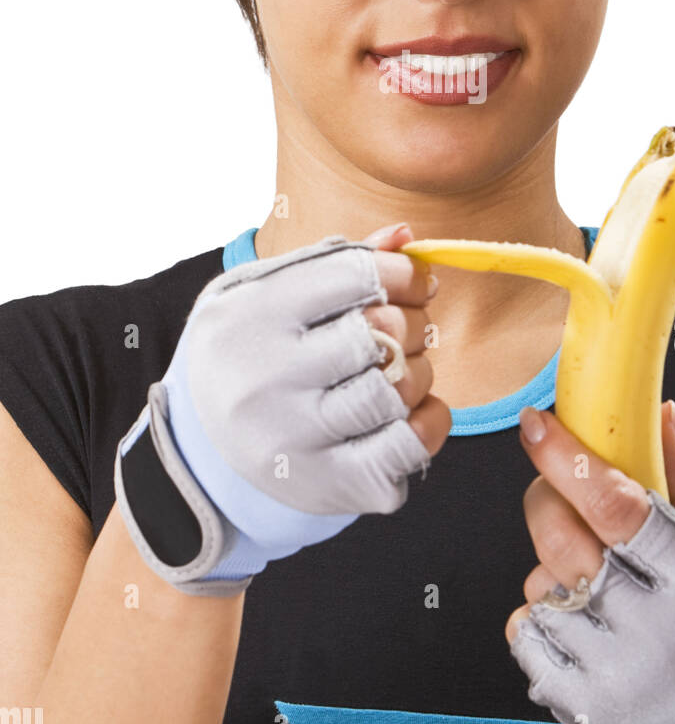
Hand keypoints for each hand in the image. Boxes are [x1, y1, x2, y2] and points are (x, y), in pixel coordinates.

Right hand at [114, 223, 449, 595]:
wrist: (197, 458)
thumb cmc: (246, 356)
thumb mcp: (263, 294)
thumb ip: (334, 261)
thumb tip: (405, 238)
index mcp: (251, 316)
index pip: (356, 275)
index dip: (400, 272)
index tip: (406, 282)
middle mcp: (267, 379)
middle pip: (384, 331)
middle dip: (411, 322)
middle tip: (402, 328)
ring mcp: (296, 439)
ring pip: (399, 390)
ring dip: (416, 373)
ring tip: (394, 371)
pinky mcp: (327, 485)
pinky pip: (410, 448)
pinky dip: (428, 422)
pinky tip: (408, 411)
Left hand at [505, 401, 674, 723]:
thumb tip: (658, 418)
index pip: (612, 504)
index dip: (565, 457)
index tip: (537, 426)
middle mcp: (651, 630)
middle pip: (559, 538)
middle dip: (548, 498)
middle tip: (563, 492)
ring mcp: (613, 672)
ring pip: (538, 583)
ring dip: (553, 566)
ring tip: (597, 575)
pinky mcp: (583, 703)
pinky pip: (527, 632)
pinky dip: (543, 614)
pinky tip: (583, 615)